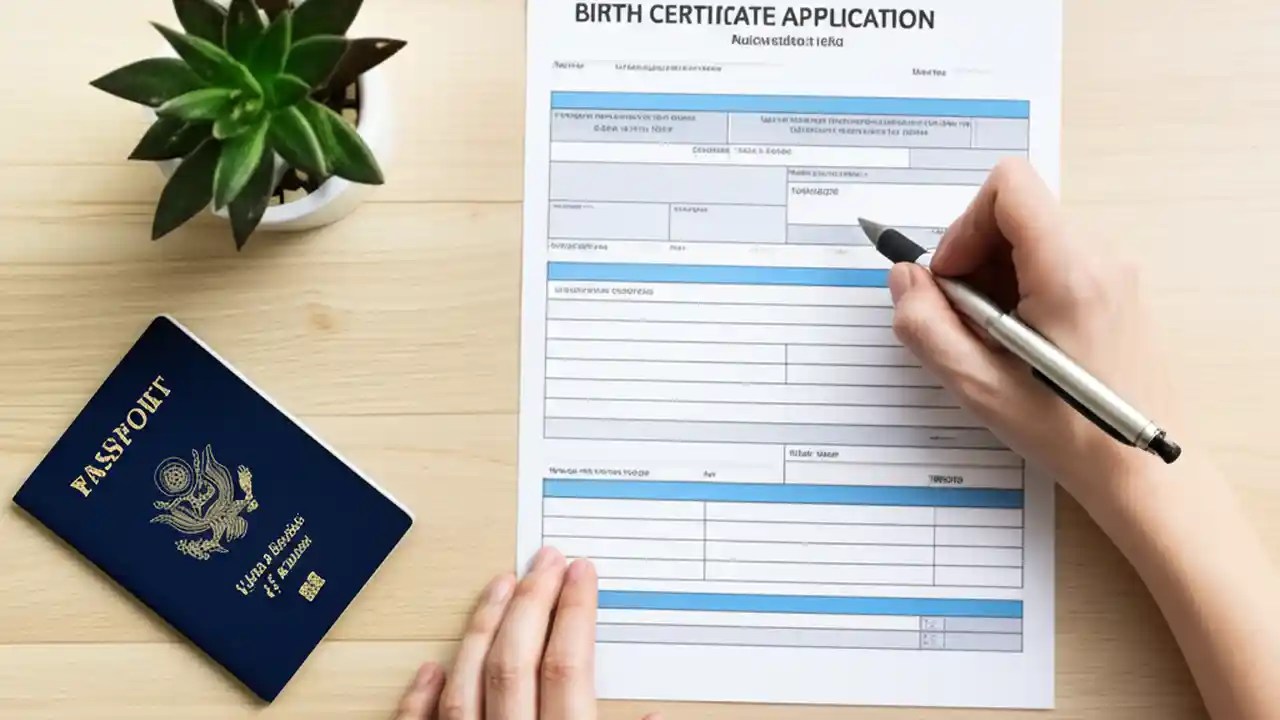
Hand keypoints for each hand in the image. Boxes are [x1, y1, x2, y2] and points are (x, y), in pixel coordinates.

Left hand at [394, 548, 661, 719]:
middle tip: (545, 561)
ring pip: (465, 685)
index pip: (567, 667)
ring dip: (482, 630)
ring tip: (499, 588)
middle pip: (515, 662)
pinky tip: (431, 667)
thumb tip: (658, 715)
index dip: (575, 613)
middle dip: (533, 602)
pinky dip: (422, 697)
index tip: (582, 575)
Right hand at [888, 159, 1182, 505]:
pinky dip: (1023, 286)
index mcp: (1070, 272)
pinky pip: (1055, 259)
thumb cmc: (1071, 434)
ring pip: (1032, 235)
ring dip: (996, 274)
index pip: (1009, 186)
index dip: (964, 225)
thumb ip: (926, 325)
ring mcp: (1115, 271)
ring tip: (996, 337)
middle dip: (975, 256)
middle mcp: (1101, 258)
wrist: (1145, 472)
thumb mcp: (978, 386)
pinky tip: (1022, 340)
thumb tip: (904, 278)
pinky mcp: (1118, 288)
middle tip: (966, 319)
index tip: (951, 277)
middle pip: (1017, 211)